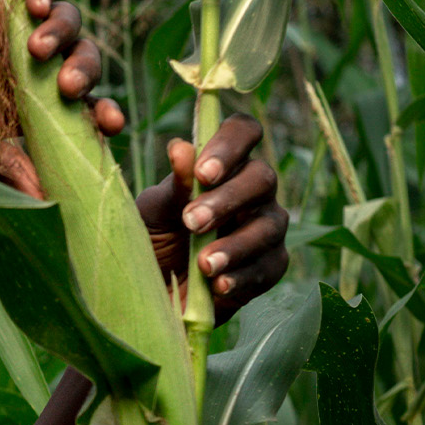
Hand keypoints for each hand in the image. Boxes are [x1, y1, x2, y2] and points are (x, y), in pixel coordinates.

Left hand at [136, 114, 287, 323]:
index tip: (204, 173)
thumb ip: (172, 186)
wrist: (155, 292)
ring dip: (236, 245)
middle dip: (228, 199)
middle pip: (263, 178)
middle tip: (191, 222)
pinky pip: (270, 267)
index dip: (231, 145)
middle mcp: (251, 191)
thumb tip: (181, 148)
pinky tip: (218, 285)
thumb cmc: (155, 241)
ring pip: (270, 225)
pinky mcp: (270, 266)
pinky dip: (243, 277)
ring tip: (204, 264)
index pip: (243, 132)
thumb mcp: (154, 214)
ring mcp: (266, 227)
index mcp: (223, 165)